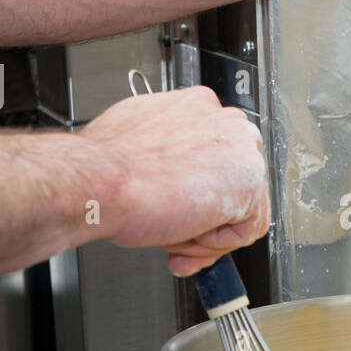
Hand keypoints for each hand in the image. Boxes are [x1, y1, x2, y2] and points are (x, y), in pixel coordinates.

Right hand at [84, 86, 269, 276]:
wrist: (101, 181)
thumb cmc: (107, 168)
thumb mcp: (140, 145)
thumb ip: (168, 153)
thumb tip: (172, 172)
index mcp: (198, 106)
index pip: (217, 157)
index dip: (196, 193)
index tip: (176, 209)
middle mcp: (225, 122)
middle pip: (234, 182)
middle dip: (206, 218)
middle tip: (177, 233)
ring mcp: (242, 150)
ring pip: (241, 208)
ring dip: (206, 234)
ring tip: (174, 237)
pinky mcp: (250, 184)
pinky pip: (247, 229)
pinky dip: (216, 244)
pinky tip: (186, 236)